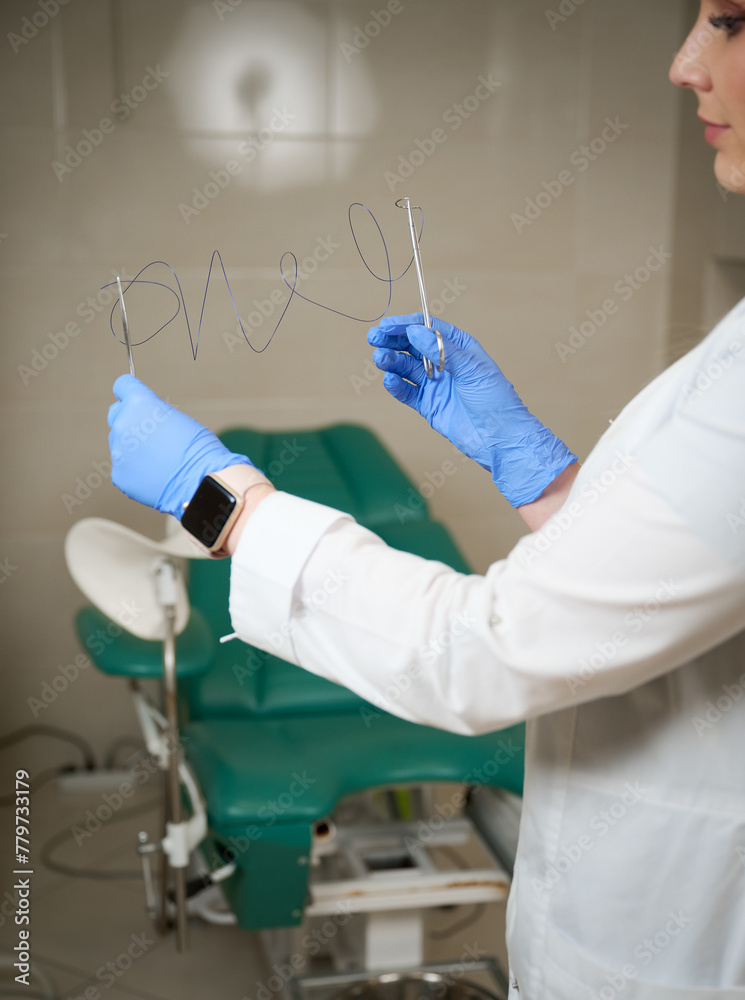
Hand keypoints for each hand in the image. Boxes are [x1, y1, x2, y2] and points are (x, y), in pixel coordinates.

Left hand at [107, 375, 254, 517]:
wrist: (201, 483)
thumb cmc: (199, 449)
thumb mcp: (178, 419)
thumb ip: (153, 415)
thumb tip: (141, 420)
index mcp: (139, 403)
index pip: (122, 385)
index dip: (130, 393)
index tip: (136, 401)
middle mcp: (123, 423)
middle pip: (117, 414)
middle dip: (131, 420)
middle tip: (153, 435)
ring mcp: (118, 450)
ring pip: (120, 443)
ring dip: (134, 448)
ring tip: (160, 460)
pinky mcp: (119, 474)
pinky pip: (124, 467)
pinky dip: (136, 470)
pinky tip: (156, 475)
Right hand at [368, 314, 576, 506]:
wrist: (500, 439)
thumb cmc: (495, 400)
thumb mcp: (471, 369)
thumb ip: (441, 351)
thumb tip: (415, 331)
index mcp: (458, 347)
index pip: (428, 329)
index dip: (406, 325)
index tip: (387, 325)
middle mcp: (444, 363)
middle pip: (412, 346)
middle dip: (392, 340)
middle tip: (374, 338)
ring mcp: (435, 384)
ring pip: (406, 367)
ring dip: (391, 361)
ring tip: (380, 358)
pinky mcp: (428, 405)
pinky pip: (407, 391)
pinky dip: (396, 385)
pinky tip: (389, 380)